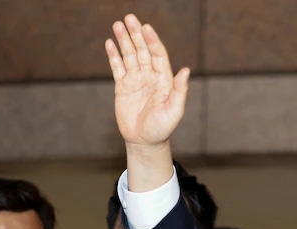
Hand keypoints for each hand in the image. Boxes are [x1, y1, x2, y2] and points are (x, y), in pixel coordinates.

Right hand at [106, 14, 189, 148]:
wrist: (144, 142)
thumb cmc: (162, 128)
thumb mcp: (174, 111)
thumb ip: (179, 91)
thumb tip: (186, 71)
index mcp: (163, 79)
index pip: (157, 55)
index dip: (152, 41)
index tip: (146, 28)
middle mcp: (150, 76)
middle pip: (142, 50)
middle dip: (136, 34)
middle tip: (130, 18)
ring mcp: (135, 80)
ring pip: (129, 55)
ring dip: (124, 40)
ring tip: (117, 25)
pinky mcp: (122, 87)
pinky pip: (117, 67)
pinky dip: (114, 55)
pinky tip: (110, 43)